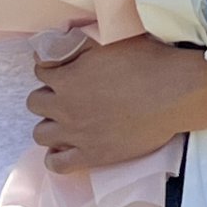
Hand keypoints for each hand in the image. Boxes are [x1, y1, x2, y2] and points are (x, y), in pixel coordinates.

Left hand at [26, 34, 206, 173]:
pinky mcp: (93, 156)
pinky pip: (57, 164)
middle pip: (35, 102)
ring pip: (40, 133)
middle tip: (67, 93)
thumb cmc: (145, 61)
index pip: (40, 70)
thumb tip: (59, 43)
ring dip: (50, 124)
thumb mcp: (107, 42)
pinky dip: (56, 157)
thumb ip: (78, 45)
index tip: (63, 68)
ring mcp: (77, 135)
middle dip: (48, 95)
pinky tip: (67, 147)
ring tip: (67, 119)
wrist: (172, 94)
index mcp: (67, 77)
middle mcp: (65, 107)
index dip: (51, 67)